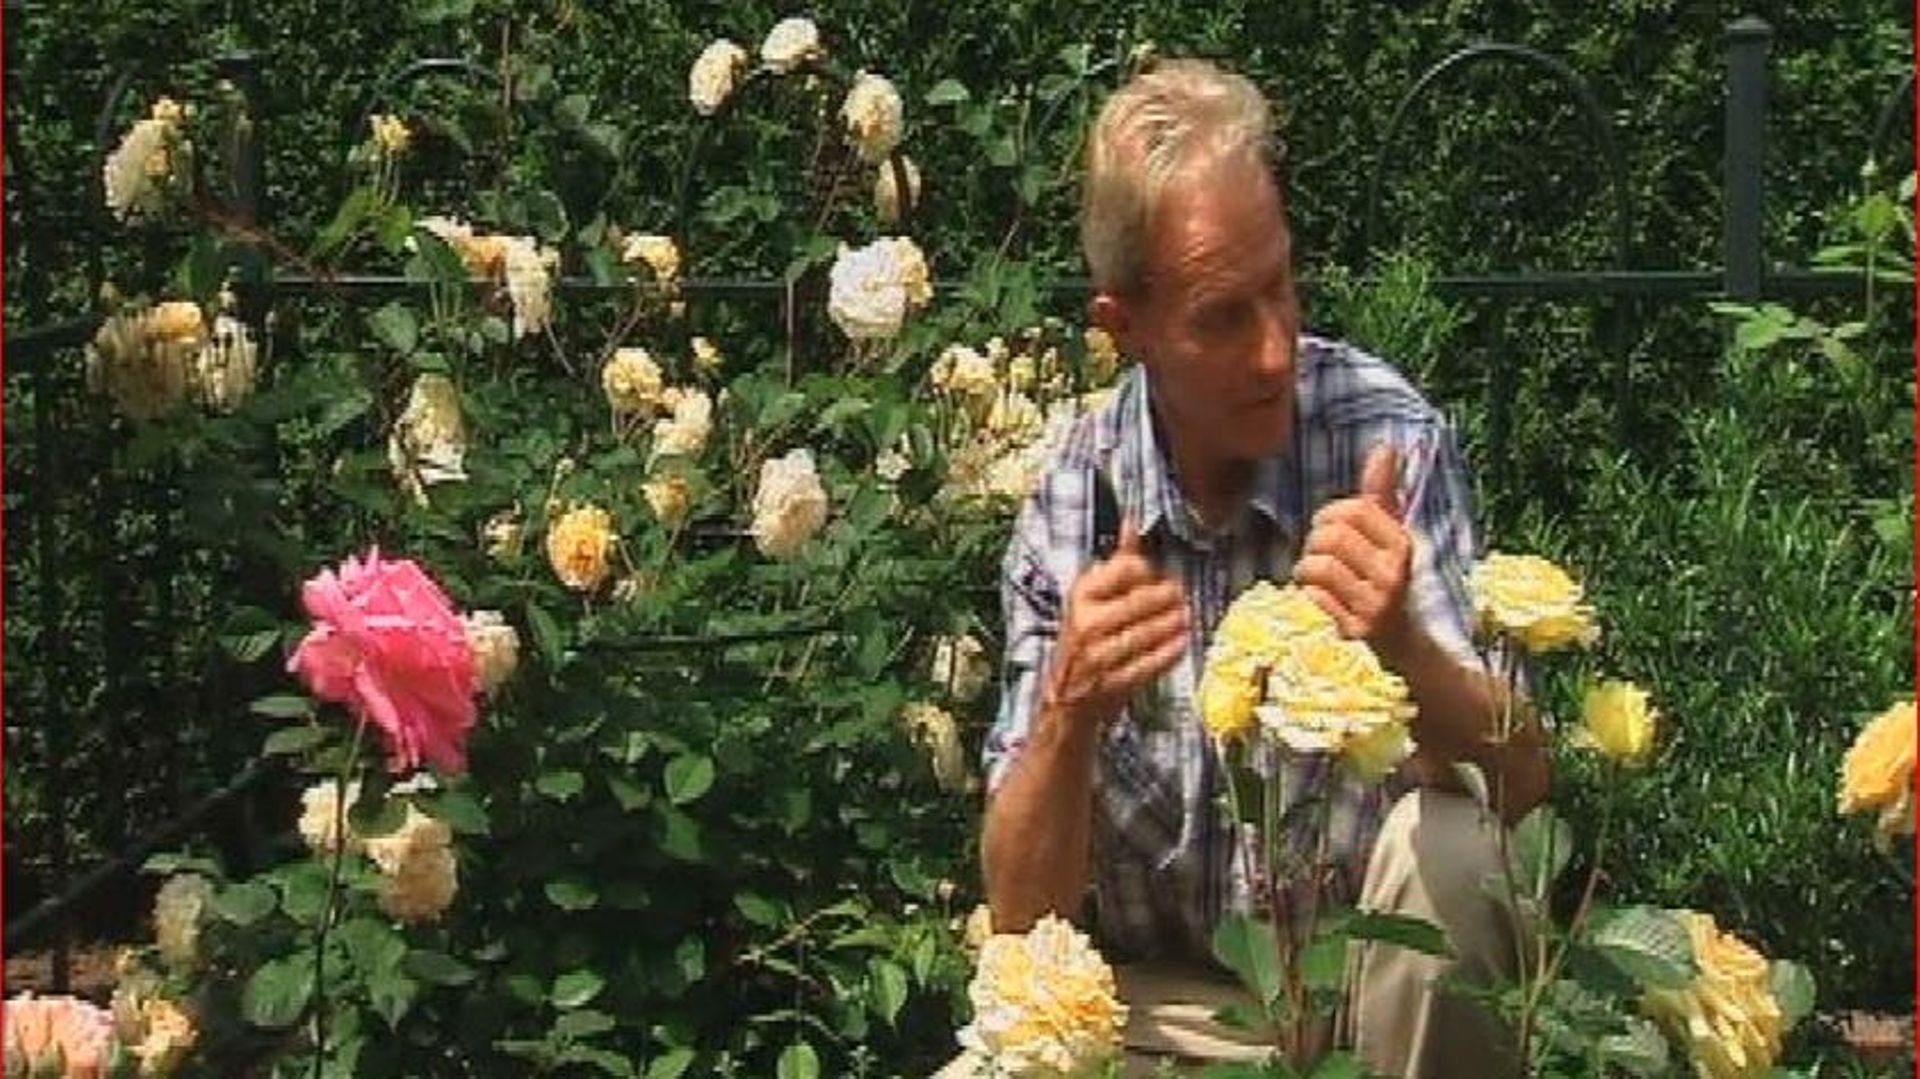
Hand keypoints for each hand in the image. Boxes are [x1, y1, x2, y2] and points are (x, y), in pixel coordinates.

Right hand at [1043, 517, 1190, 729]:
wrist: (1065, 697)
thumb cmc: (1086, 638)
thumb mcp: (1094, 596)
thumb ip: (1119, 562)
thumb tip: (1133, 522)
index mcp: (1082, 595)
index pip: (1126, 569)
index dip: (1150, 572)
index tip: (1162, 576)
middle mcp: (1086, 622)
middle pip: (1141, 601)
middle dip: (1169, 598)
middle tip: (1182, 597)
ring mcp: (1097, 655)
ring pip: (1147, 633)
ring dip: (1173, 625)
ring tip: (1187, 618)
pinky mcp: (1111, 683)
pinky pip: (1148, 664)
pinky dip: (1169, 653)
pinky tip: (1182, 644)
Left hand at [1293, 443, 1415, 655]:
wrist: (1403, 640)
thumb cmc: (1386, 576)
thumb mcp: (1389, 534)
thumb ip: (1381, 492)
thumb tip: (1385, 446)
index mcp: (1402, 543)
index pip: (1356, 510)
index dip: (1331, 513)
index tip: (1328, 525)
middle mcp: (1393, 572)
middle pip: (1332, 536)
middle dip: (1314, 541)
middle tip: (1317, 552)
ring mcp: (1376, 604)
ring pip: (1319, 566)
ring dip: (1306, 569)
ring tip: (1313, 574)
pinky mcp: (1358, 629)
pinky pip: (1316, 597)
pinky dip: (1310, 594)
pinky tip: (1319, 596)